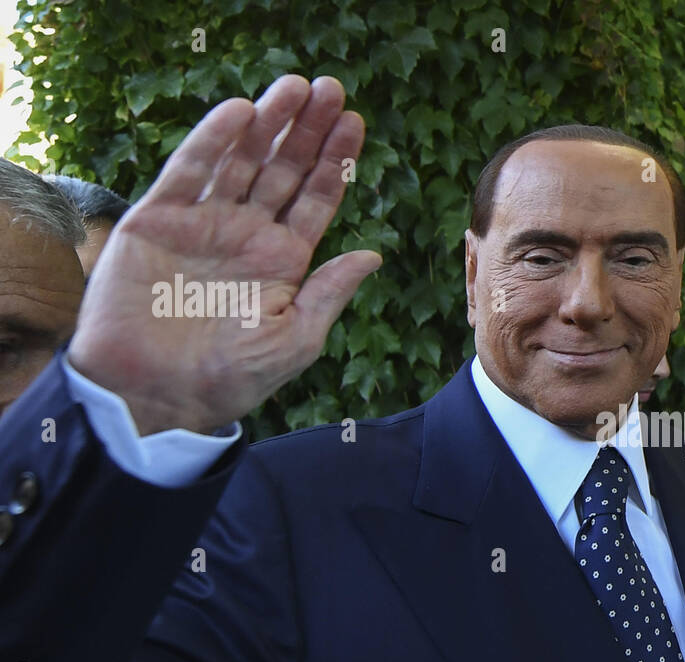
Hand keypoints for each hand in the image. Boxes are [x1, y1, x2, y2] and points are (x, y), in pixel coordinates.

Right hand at [68, 75, 381, 435]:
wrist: (155, 394)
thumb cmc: (229, 379)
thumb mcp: (295, 339)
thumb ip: (329, 293)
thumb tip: (374, 255)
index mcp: (283, 261)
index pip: (315, 199)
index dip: (336, 161)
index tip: (357, 123)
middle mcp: (246, 235)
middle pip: (283, 169)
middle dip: (308, 131)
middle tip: (332, 89)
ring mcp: (203, 223)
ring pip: (240, 160)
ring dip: (267, 123)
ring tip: (295, 87)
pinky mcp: (157, 220)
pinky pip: (188, 172)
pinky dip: (212, 141)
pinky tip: (240, 112)